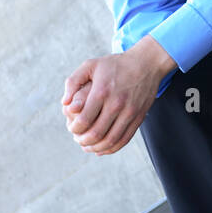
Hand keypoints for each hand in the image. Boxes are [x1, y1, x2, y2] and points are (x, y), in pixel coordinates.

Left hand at [61, 38, 175, 154]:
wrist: (146, 63)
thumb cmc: (115, 64)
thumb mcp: (91, 65)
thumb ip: (73, 82)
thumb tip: (65, 103)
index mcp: (102, 91)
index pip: (84, 120)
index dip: (74, 129)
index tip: (71, 128)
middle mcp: (116, 103)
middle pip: (96, 133)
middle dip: (83, 140)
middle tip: (78, 139)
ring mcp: (130, 112)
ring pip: (111, 140)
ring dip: (96, 148)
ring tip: (88, 147)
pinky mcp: (139, 117)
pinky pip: (124, 139)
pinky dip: (112, 148)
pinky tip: (103, 149)